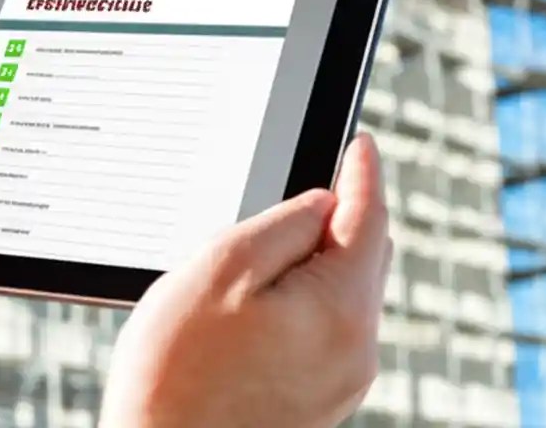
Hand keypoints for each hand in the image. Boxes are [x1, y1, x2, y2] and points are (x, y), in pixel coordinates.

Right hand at [99, 134, 391, 427]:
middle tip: (307, 188)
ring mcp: (341, 382)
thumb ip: (282, 225)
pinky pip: (328, 331)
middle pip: (365, 259)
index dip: (364, 173)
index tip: (360, 143)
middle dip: (341, 219)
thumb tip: (324, 205)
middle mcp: (355, 350)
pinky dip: (308, 303)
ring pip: (346, 296)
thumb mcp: (221, 267)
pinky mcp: (320, 402)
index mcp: (340, 309)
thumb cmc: (175, 369)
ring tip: (260, 260)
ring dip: (317, 265)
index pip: (369, 220)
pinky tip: (260, 307)